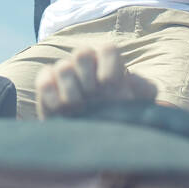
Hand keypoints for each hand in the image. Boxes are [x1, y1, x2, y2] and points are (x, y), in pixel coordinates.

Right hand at [36, 46, 157, 118]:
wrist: (94, 138)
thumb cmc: (117, 118)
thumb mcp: (137, 107)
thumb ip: (144, 90)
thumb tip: (132, 79)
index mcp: (109, 63)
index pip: (108, 49)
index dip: (108, 66)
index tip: (111, 86)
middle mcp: (86, 64)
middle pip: (82, 53)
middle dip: (88, 79)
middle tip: (93, 98)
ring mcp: (64, 73)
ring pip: (63, 67)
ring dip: (71, 92)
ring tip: (79, 110)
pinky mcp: (46, 85)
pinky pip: (44, 80)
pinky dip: (52, 96)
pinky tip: (62, 112)